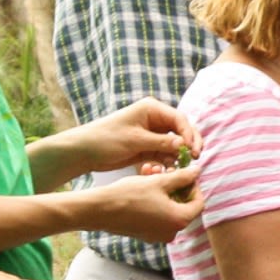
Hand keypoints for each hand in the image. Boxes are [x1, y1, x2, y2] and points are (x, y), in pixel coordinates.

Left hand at [69, 98, 200, 174]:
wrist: (83, 152)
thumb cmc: (106, 139)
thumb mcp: (135, 140)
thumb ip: (161, 142)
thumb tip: (184, 145)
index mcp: (152, 109)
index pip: (179, 119)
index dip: (189, 134)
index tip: (193, 149)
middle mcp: (155, 119)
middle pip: (181, 130)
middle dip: (189, 144)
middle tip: (195, 158)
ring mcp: (152, 134)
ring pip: (175, 144)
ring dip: (178, 155)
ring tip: (179, 167)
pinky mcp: (148, 147)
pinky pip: (165, 153)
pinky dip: (167, 161)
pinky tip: (165, 169)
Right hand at [84, 166, 203, 242]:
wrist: (99, 210)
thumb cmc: (129, 195)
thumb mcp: (159, 182)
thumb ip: (182, 177)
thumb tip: (198, 171)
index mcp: (179, 220)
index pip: (198, 202)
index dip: (193, 185)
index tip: (184, 173)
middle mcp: (171, 232)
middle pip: (183, 205)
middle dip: (176, 186)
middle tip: (165, 170)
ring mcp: (158, 236)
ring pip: (169, 208)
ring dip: (164, 190)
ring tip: (152, 172)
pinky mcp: (145, 234)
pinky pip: (157, 215)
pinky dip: (155, 201)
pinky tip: (144, 184)